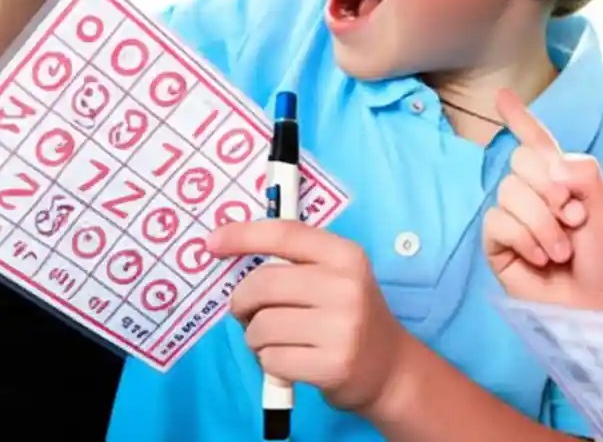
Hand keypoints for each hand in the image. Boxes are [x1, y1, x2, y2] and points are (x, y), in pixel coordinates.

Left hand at [208, 220, 409, 413]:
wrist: (390, 367)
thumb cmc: (350, 317)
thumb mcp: (338, 276)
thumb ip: (295, 262)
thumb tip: (230, 246)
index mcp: (346, 255)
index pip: (284, 234)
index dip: (243, 235)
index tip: (212, 242)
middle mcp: (346, 286)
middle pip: (262, 284)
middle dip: (241, 302)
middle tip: (247, 314)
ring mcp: (341, 327)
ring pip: (260, 326)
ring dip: (255, 339)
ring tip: (278, 342)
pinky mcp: (332, 364)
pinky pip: (271, 359)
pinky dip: (270, 363)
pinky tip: (291, 362)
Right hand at [482, 88, 602, 312]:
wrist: (594, 302)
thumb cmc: (600, 260)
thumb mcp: (602, 205)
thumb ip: (580, 172)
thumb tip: (547, 167)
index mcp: (558, 179)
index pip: (534, 141)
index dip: (519, 118)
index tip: (503, 96)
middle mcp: (531, 194)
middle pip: (521, 160)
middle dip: (551, 188)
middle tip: (573, 218)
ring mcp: (511, 218)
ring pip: (510, 191)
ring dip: (544, 223)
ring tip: (561, 249)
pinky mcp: (496, 243)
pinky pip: (499, 221)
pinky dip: (527, 239)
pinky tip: (542, 258)